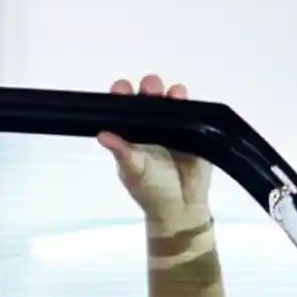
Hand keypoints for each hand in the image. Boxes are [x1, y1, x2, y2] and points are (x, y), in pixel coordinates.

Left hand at [97, 74, 213, 234]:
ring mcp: (173, 126)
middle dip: (149, 88)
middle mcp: (150, 125)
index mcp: (131, 132)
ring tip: (172, 94)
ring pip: (171, 101)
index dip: (121, 95)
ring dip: (171, 93)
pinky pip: (193, 112)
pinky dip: (190, 104)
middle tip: (150, 89)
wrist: (181, 208)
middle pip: (149, 98)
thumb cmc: (151, 190)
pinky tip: (186, 102)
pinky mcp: (194, 130)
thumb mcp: (133, 171)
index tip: (121, 89)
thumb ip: (121, 152)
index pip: (124, 107)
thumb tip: (102, 135)